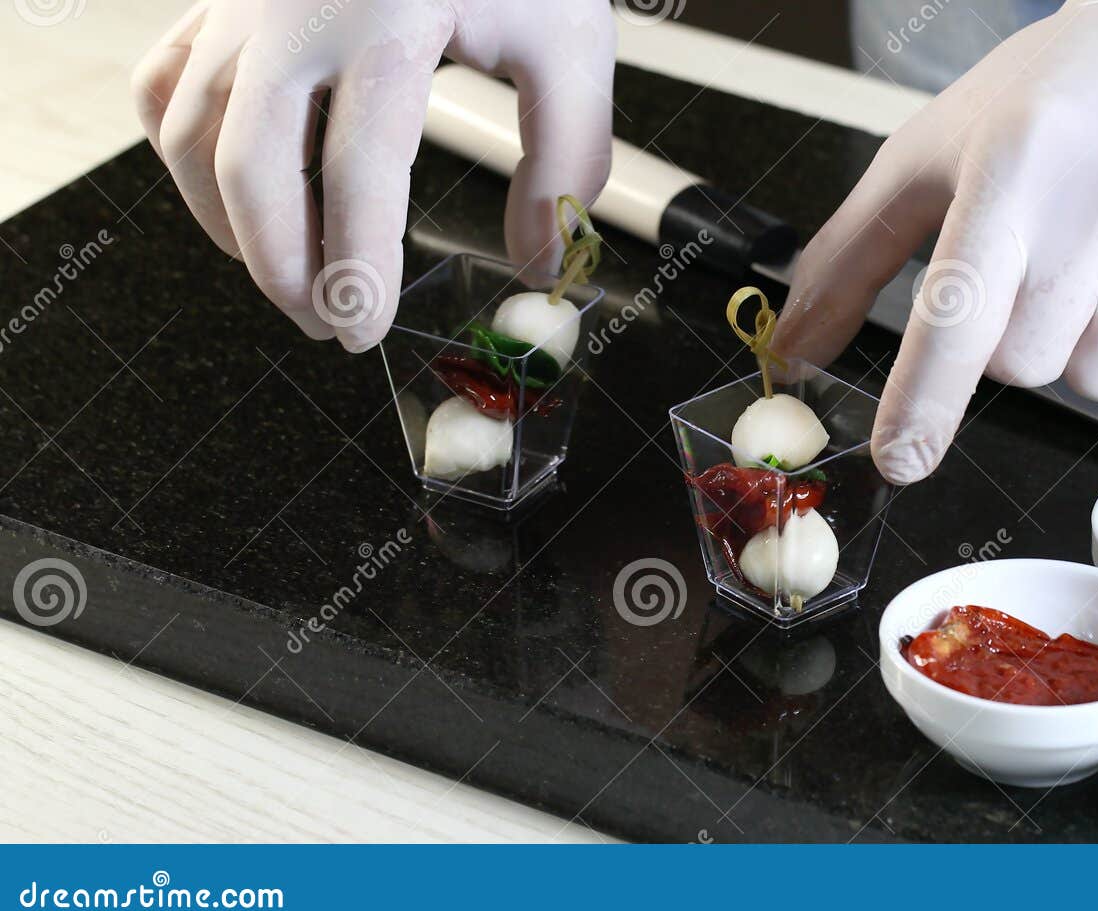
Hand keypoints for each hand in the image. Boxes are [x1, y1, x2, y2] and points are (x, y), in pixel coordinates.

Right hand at [132, 0, 614, 350]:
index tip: (366, 328)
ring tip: (291, 276)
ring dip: (229, 225)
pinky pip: (163, 82)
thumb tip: (540, 263)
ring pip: (189, 133)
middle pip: (250, 166)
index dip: (357, 267)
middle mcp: (296, 14)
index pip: (359, 173)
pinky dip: (184, 153)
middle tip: (329, 325)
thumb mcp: (570, 44)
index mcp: (388, 25)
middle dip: (285, 267)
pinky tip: (231, 194)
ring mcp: (245, 5)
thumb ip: (566, 160)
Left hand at [772, 0, 1097, 483]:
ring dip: (1089, 344)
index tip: (899, 461)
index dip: (924, 401)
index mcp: (1012, 170)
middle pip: (1025, 366)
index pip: (957, 316)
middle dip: (1016, 336)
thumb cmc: (1047, 101)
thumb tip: (790, 352)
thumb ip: (851, 256)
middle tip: (1042, 260)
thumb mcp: (932, 155)